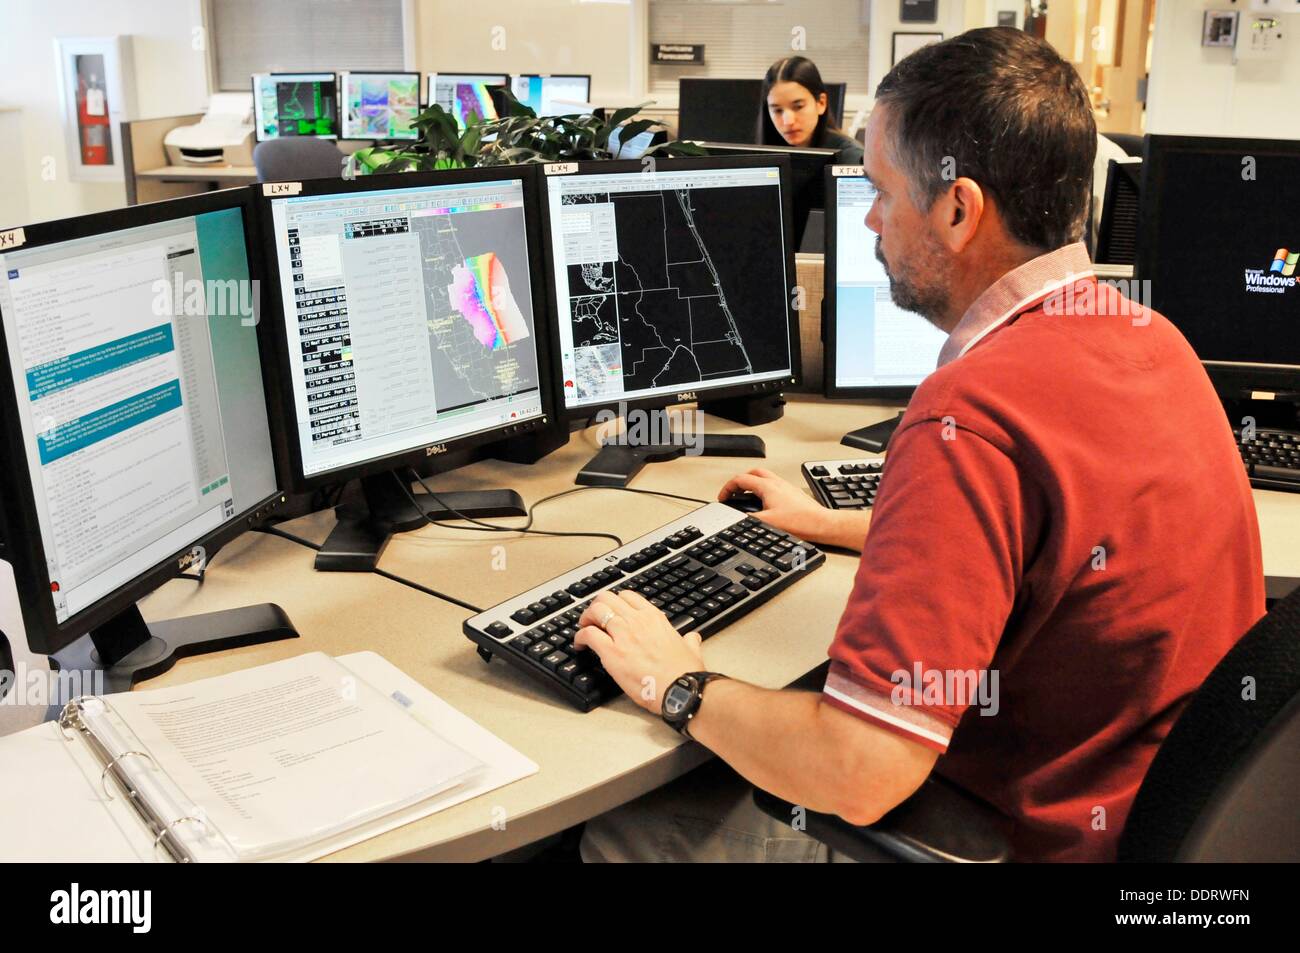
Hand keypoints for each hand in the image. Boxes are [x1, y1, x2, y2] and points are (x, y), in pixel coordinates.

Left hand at [574, 590, 704, 714]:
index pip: (628, 596)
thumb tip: (693, 638)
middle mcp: (637, 621)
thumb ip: (689, 640)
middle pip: (607, 598)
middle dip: (596, 606)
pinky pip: (588, 634)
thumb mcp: (691, 649)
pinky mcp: (612, 652)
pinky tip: (579, 645)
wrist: (681, 689)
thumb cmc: (685, 673)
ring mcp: (623, 634)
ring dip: (586, 618)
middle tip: (592, 619)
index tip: (611, 612)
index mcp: (654, 618)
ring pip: (595, 610)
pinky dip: (579, 637)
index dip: (615, 603)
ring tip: (583, 628)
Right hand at [718, 468, 837, 540]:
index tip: (723, 498)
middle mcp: (777, 483)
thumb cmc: (801, 522)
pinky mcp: (792, 494)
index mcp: (768, 486)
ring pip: (764, 478)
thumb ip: (749, 519)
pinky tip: (765, 503)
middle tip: (734, 492)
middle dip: (740, 481)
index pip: (740, 479)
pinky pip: (773, 486)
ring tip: (746, 497)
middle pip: (753, 473)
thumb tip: (737, 519)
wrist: (821, 524)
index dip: (727, 488)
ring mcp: (786, 487)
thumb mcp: (768, 522)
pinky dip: (763, 490)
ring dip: (752, 484)